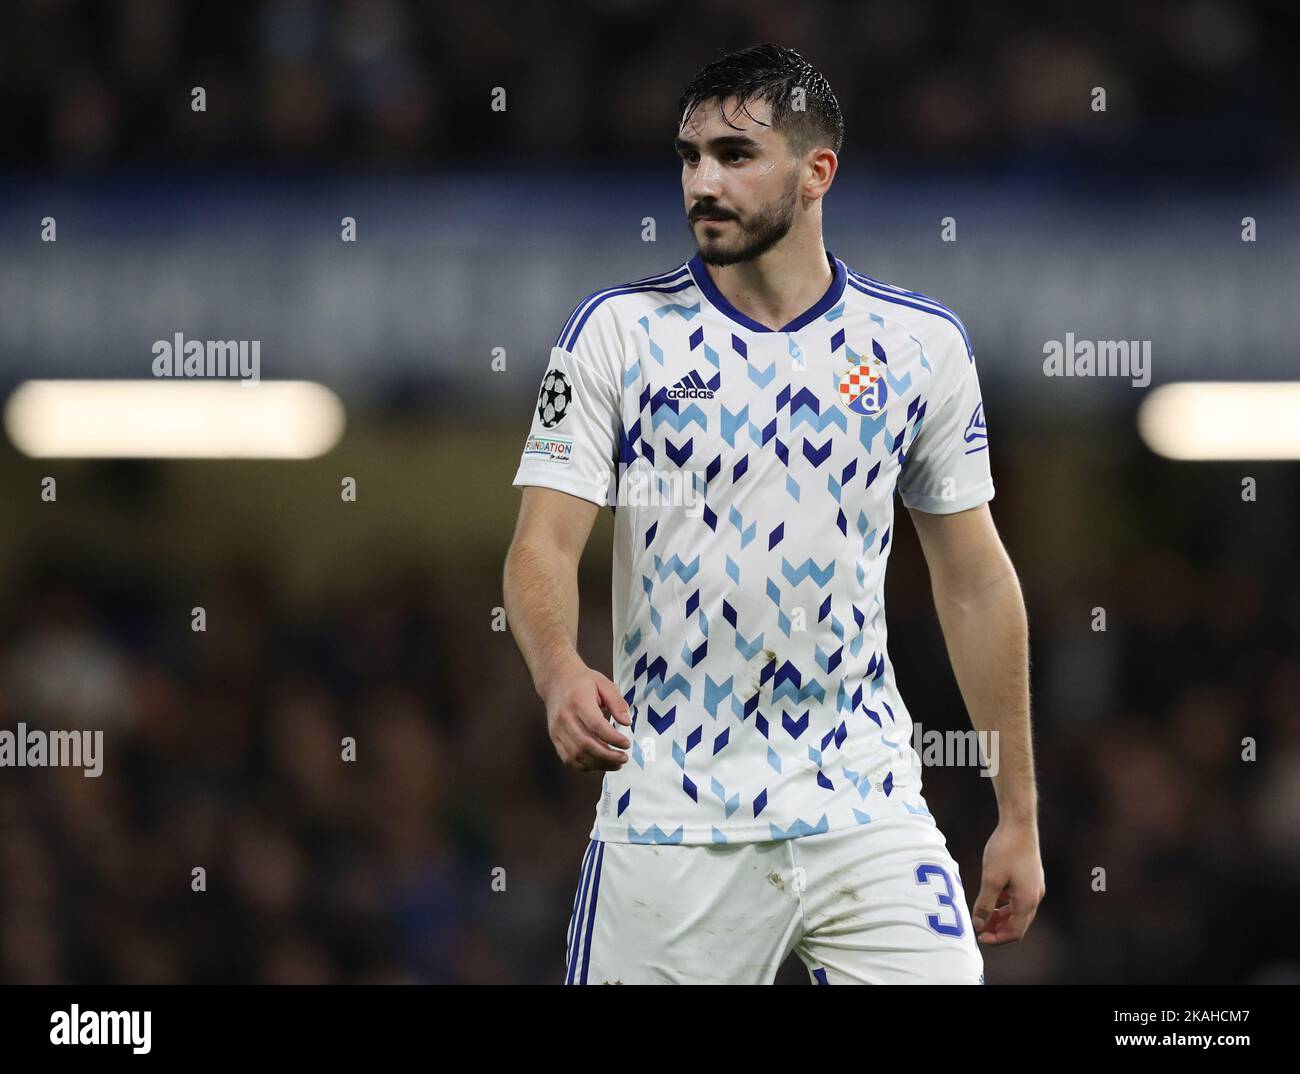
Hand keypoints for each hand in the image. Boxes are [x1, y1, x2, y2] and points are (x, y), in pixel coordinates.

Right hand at [543, 658, 632, 771]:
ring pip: (576, 755)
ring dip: (598, 764)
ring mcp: (557, 730)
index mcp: (578, 701)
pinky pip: (568, 759)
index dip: (613, 738)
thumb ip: (617, 702)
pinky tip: (600, 763)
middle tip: (624, 758)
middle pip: (585, 744)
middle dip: (608, 756)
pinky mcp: (554, 738)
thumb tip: (627, 722)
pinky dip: (585, 766)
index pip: (595, 725)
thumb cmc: (582, 682)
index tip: (626, 744)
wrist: (556, 681)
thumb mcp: (604, 683)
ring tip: (616, 763)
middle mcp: (564, 717)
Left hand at [971, 819, 1044, 944]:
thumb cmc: (1005, 850)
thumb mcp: (990, 879)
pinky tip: (992, 897)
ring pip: (1019, 911)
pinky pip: (1019, 899)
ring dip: (1002, 917)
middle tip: (980, 929)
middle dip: (999, 929)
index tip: (980, 937)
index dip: (997, 938)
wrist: (1019, 825)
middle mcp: (1035, 897)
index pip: (1015, 932)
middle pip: (1018, 924)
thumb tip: (979, 925)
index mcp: (1027, 901)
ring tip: (984, 916)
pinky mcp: (1031, 878)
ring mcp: (1035, 887)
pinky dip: (1006, 904)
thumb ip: (985, 904)